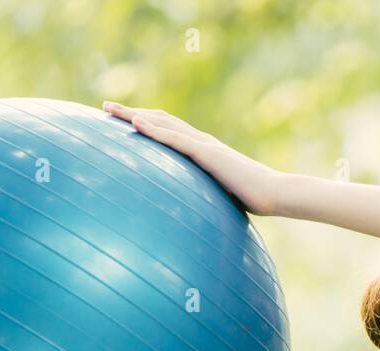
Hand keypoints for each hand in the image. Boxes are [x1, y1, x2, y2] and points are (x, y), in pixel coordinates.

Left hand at [101, 102, 284, 215]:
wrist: (275, 193)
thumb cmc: (254, 199)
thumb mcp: (222, 197)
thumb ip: (205, 197)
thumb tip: (195, 214)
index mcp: (203, 151)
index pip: (168, 131)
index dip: (145, 124)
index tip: (122, 122)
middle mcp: (201, 141)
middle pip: (159, 121)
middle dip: (130, 113)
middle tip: (104, 108)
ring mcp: (204, 145)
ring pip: (162, 124)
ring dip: (134, 115)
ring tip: (109, 109)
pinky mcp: (208, 153)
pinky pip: (175, 139)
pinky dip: (154, 130)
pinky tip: (135, 123)